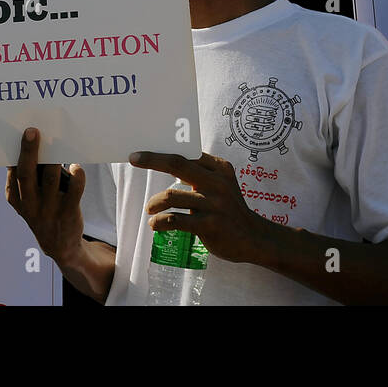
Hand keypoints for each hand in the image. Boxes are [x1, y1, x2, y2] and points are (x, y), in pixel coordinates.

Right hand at [6, 127, 87, 266]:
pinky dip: (76, 175)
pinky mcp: (68, 212)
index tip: (19, 133)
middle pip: (27, 174)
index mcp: (17, 199)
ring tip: (58, 142)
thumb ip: (26, 178)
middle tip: (32, 131)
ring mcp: (49, 209)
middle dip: (29, 152)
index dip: (15, 154)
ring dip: (54, 160)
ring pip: (51, 179)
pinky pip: (75, 190)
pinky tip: (76, 167)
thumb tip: (27, 145)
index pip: (14, 174)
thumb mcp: (28, 200)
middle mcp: (30, 204)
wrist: (61, 245)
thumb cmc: (43, 210)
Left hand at [130, 151, 275, 265]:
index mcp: (219, 168)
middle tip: (133, 158)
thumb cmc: (229, 208)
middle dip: (151, 159)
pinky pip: (175, 220)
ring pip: (171, 196)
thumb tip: (168, 161)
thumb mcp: (221, 184)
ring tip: (150, 210)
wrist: (254, 237)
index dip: (163, 150)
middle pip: (177, 163)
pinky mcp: (209, 225)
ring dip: (154, 203)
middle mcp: (217, 182)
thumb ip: (201, 172)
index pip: (187, 153)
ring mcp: (214, 204)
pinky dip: (160, 222)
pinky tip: (156, 225)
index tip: (144, 149)